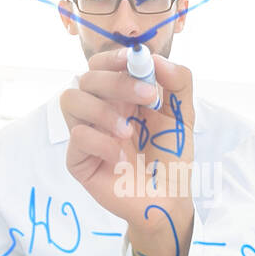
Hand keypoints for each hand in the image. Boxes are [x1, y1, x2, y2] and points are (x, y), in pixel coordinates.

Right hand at [62, 47, 196, 255]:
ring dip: (102, 110)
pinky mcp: (79, 160)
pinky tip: (121, 158)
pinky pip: (77, 137)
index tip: (134, 60)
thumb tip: (154, 57)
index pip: (101, 64)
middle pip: (87, 77)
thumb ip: (178, 82)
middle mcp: (99, 110)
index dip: (114, 57)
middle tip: (148, 99)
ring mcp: (86, 134)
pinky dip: (101, 142)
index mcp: (120, 96)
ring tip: (128, 132)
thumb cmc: (171, 157)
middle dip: (117, 82)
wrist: (168, 198)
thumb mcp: (183, 115)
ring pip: (71, 100)